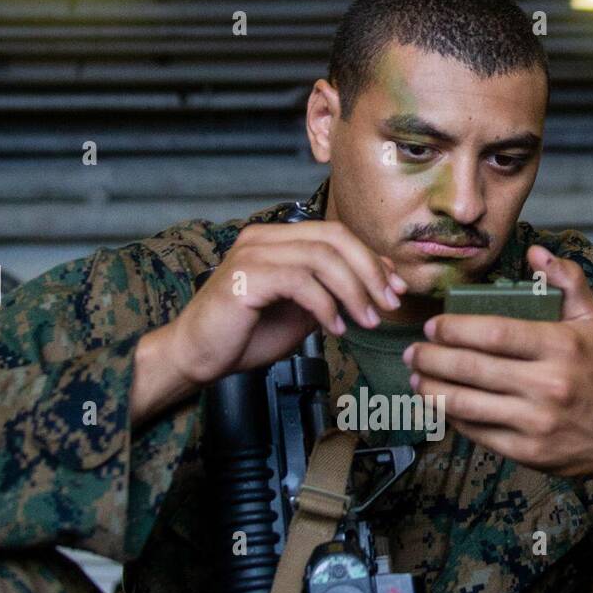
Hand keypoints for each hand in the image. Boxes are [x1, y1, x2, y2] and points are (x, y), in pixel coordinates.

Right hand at [168, 218, 407, 384]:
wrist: (197, 358)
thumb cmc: (243, 336)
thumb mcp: (300, 312)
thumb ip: (330, 292)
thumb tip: (373, 284)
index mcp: (276, 240)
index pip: (336, 234)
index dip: (371, 259)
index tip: (394, 289)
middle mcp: (264, 238)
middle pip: (334, 237)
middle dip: (370, 270)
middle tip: (388, 304)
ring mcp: (253, 254)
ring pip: (322, 257)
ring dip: (353, 290)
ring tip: (366, 321)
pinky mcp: (245, 276)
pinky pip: (300, 281)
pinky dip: (326, 305)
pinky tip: (335, 328)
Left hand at [402, 244, 592, 501]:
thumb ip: (568, 282)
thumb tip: (537, 253)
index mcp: (561, 347)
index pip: (495, 333)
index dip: (455, 329)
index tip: (432, 326)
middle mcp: (548, 385)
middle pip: (472, 368)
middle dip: (432, 358)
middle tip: (412, 352)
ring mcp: (535, 422)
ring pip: (467, 404)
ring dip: (432, 389)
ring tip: (416, 377)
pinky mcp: (527, 452)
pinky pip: (477, 431)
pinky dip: (452, 417)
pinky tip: (439, 403)